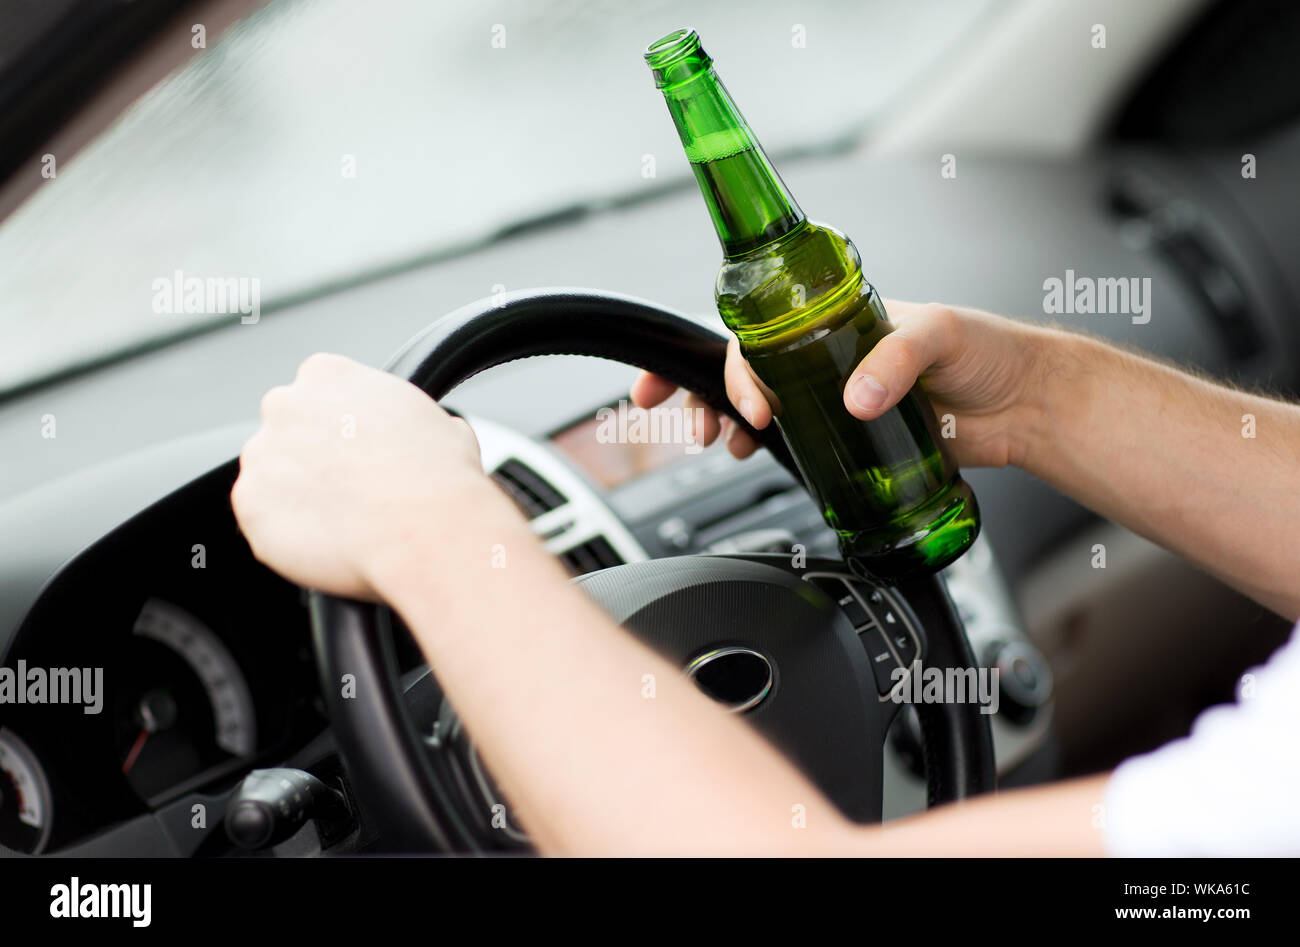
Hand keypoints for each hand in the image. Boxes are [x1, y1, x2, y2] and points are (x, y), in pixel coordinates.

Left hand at [232, 353, 496, 599]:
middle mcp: (284, 405)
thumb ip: (414, 422)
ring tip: (345, 524)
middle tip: (350, 490)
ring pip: (271, 479)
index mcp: (327, 374)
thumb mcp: (443, 425)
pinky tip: (329, 544)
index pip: (316, 393)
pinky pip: (262, 523)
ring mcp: (261, 457)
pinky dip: (288, 536)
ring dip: (296, 499)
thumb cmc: (440, 476)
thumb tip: (438, 434)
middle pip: (285, 432)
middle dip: (309, 459)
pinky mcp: (249, 506)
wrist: (426, 528)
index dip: (338, 428)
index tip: (356, 452)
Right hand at [631, 300, 1050, 468]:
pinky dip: (769, 452)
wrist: (1027, 405)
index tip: (738, 400)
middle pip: (747, 368)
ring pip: (764, 407)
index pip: (764, 329)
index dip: (731, 360)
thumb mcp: (943, 333)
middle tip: (691, 424)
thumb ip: (897, 359)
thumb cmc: (991, 350)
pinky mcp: (855, 438)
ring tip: (725, 446)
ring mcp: (838, 399)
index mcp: (840, 320)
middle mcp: (829, 357)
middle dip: (703, 391)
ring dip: (731, 424)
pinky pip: (799, 444)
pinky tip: (761, 459)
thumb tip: (854, 397)